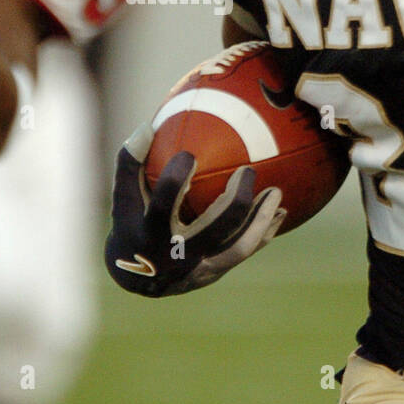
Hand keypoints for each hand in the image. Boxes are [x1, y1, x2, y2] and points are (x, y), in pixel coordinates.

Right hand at [105, 119, 285, 297]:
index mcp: (150, 232)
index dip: (176, 180)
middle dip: (236, 201)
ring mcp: (199, 267)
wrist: (137, 278)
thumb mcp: (123, 195)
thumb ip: (130, 162)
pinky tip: (280, 213)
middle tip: (249, 172)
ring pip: (238, 246)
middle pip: (214, 228)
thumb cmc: (130, 223)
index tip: (190, 154)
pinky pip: (244, 251)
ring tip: (276, 193)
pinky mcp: (214, 272)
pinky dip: (263, 233)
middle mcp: (177, 254)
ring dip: (261, 220)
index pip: (163, 204)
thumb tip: (148, 125)